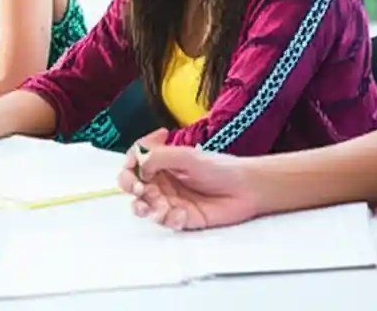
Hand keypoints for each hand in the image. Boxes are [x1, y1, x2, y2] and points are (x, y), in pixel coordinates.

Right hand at [118, 133, 261, 230]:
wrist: (246, 189)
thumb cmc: (220, 168)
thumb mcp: (188, 156)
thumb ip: (160, 158)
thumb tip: (139, 167)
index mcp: (162, 162)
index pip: (135, 162)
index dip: (130, 164)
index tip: (133, 165)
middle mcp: (162, 181)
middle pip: (133, 185)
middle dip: (132, 188)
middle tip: (142, 190)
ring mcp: (169, 200)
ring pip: (143, 205)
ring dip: (145, 207)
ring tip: (160, 207)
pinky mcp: (179, 218)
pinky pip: (163, 221)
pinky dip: (168, 219)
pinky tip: (181, 215)